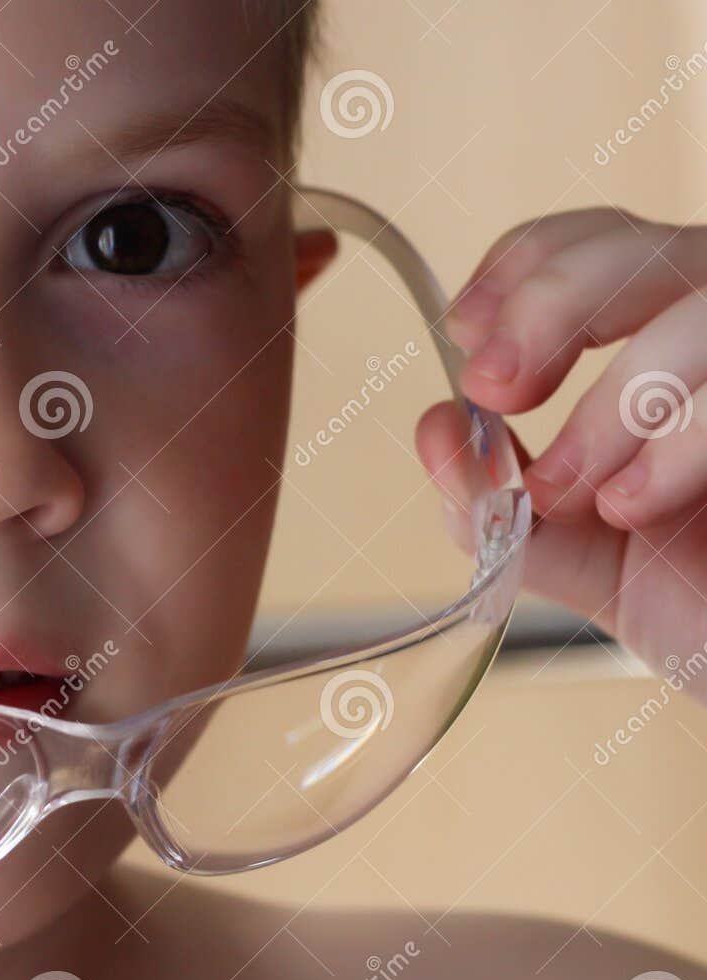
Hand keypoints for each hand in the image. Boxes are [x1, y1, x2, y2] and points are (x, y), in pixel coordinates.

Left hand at [416, 207, 706, 693]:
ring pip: (699, 312)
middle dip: (551, 306)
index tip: (467, 331)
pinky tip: (631, 505)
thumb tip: (435, 426)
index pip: (595, 242)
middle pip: (645, 247)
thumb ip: (491, 496)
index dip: (526, 265)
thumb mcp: (568, 551)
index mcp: (668, 342)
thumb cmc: (694, 600)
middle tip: (498, 386)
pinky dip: (675, 444)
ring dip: (610, 406)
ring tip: (568, 493)